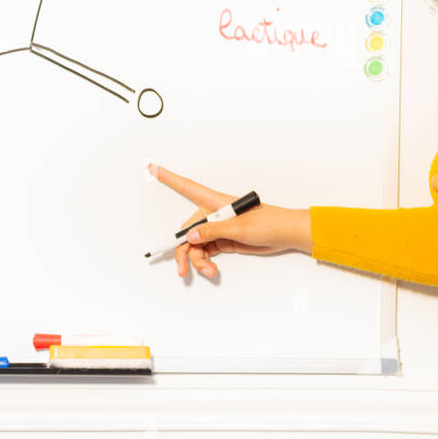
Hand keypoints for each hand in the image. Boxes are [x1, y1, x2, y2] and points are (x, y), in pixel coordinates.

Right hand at [148, 163, 297, 278]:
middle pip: (188, 230)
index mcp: (215, 202)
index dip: (168, 178)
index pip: (186, 187)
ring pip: (197, 245)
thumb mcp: (239, 227)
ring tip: (209, 271)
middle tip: (182, 268)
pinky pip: (207, 251)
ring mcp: (219, 228)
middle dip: (184, 250)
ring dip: (198, 260)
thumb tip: (190, 236)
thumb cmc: (268, 222)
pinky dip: (206, 261)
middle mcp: (213, 214)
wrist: (285, 234)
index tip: (152, 167)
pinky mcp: (224, 240)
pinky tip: (212, 269)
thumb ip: (213, 231)